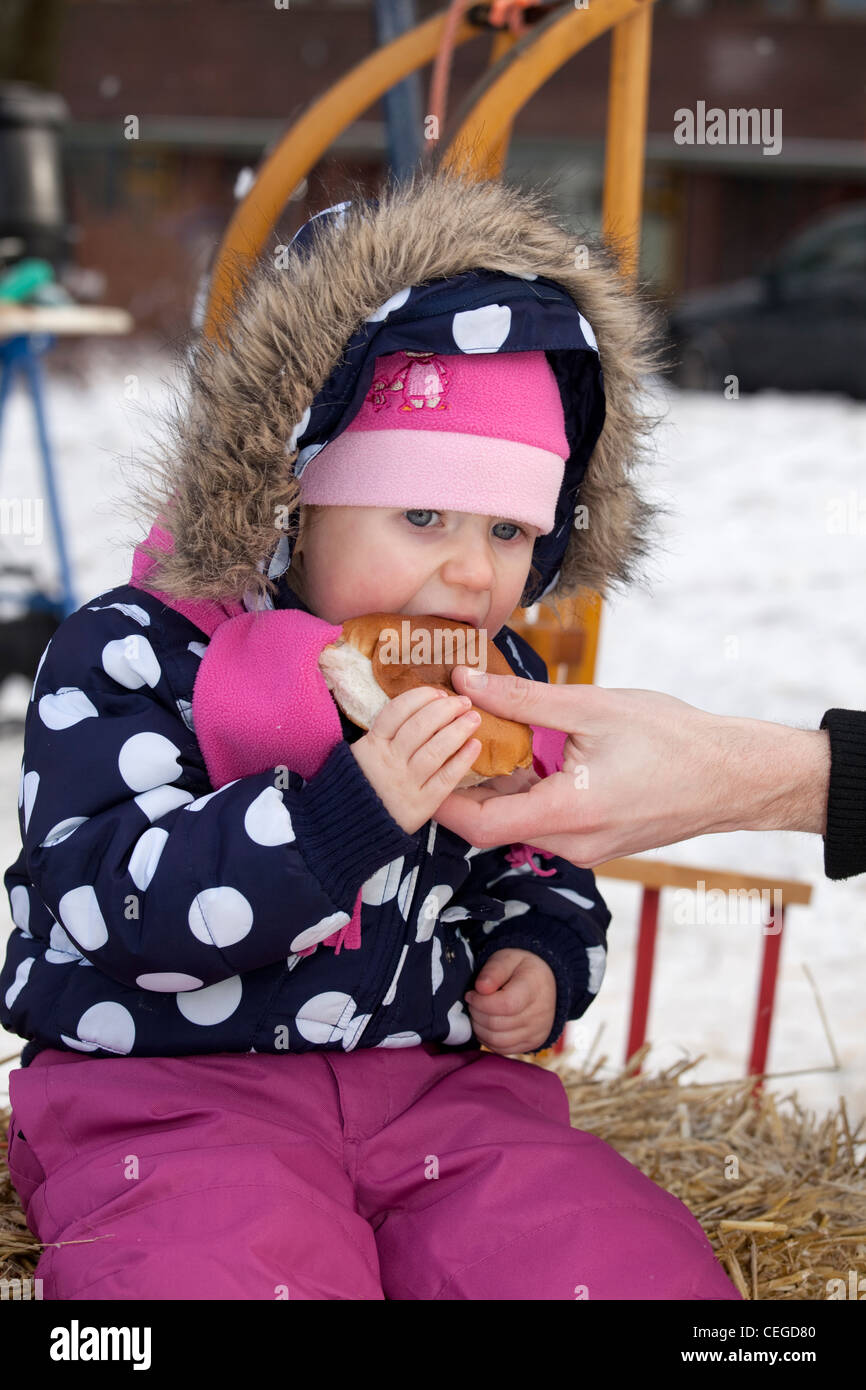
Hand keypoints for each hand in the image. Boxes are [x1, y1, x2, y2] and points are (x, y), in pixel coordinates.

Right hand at [350, 685, 482, 834]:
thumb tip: (419, 706)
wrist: (354, 827)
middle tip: (463, 702)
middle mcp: (388, 760)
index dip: (420, 697)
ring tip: (473, 718)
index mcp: (372, 744)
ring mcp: (405, 783)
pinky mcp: (421, 805)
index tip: (438, 691)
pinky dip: (462, 760)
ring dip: (458, 729)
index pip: (397, 711)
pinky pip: (445, 778)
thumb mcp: (362, 754)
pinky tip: (475, 746)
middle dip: (445, 708)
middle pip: (420, 726)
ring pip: (435, 749)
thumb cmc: (363, 785)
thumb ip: (385, 733)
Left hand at [434, 669, 830, 864]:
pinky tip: (526, 753)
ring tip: (482, 735)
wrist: (736, 776)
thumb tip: (466, 681)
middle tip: (447, 735)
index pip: (478, 825)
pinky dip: (528, 792)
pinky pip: (546, 823)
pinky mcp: (598, 842)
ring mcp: (587, 849)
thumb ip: (523, 699)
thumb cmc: (674, 739)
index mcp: (569, 813)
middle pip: (493, 825)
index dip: (440, 796)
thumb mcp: (594, 707)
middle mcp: (573, 844)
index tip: (422, 759)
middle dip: (465, 783)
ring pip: (519, 823)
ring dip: (498, 785)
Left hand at [465, 948, 556, 1054]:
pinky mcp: (533, 1044)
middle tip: (473, 1002)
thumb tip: (480, 988)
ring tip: (478, 1013)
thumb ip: (494, 970)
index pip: (505, 1004)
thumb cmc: (522, 969)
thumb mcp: (508, 958)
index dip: (481, 1002)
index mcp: (534, 988)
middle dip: (477, 1013)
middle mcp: (540, 1014)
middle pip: (497, 1024)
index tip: (471, 994)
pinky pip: (503, 1049)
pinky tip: (485, 1025)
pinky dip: (488, 1039)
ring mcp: (537, 1031)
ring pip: (498, 1040)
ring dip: (479, 1028)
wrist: (546, 983)